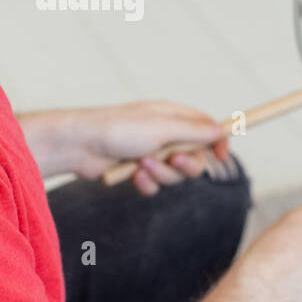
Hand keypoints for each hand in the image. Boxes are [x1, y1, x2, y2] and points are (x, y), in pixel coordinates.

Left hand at [21, 102, 232, 194]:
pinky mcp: (137, 171)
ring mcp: (151, 153)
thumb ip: (194, 131)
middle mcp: (164, 134)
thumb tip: (221, 130)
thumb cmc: (118, 128)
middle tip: (174, 159)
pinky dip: (146, 182)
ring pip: (175, 175)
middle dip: (185, 164)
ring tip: (141, 165)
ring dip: (161, 173)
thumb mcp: (162, 127)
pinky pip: (155, 184)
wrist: (80, 145)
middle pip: (195, 157)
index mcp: (172, 116)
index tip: (221, 156)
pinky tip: (133, 175)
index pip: (206, 127)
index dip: (217, 141)